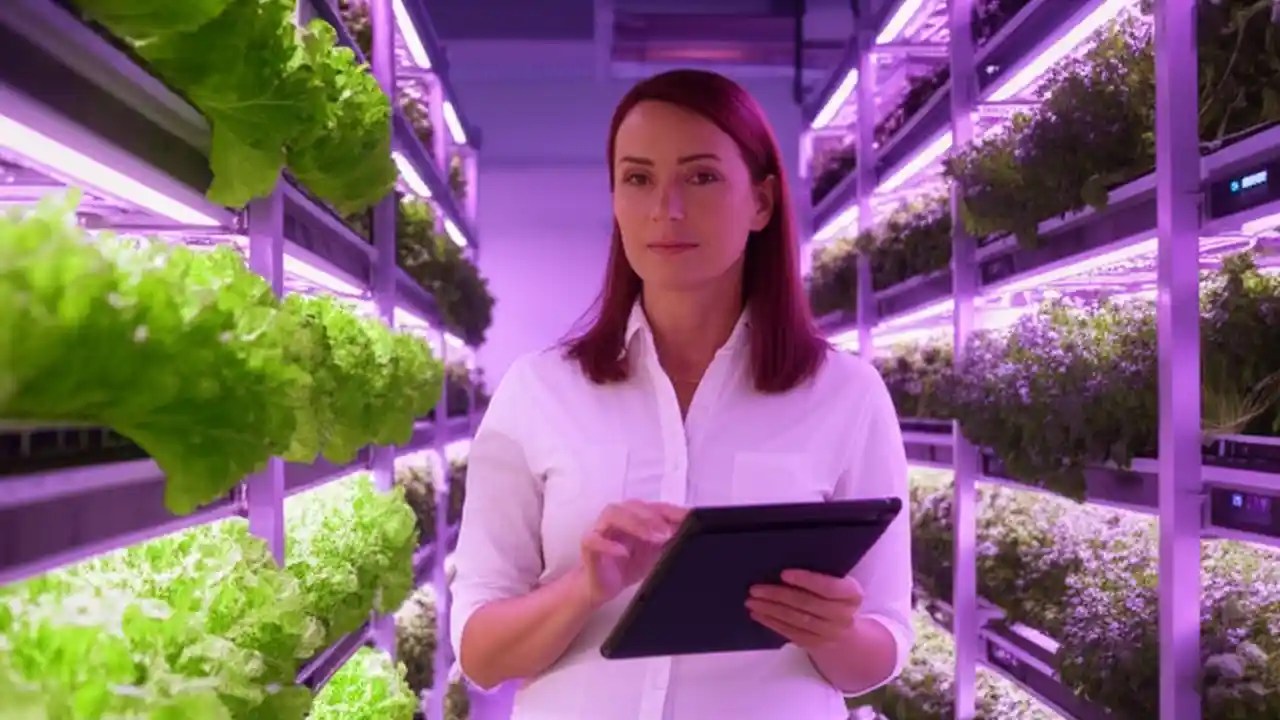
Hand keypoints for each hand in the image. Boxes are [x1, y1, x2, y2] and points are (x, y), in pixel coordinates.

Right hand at [578, 500, 687, 606]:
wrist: (601, 587)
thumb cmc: (627, 565)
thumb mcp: (655, 554)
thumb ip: (669, 541)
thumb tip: (691, 532)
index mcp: (635, 517)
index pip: (654, 507)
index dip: (671, 511)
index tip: (689, 518)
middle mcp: (617, 518)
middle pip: (633, 505)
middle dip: (653, 517)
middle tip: (668, 533)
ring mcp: (601, 530)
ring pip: (612, 514)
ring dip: (634, 524)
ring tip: (652, 537)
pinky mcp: (588, 546)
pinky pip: (593, 539)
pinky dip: (608, 544)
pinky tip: (623, 552)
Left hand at [745, 569, 862, 648]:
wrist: (845, 627)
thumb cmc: (834, 596)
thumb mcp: (837, 582)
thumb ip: (820, 573)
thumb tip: (784, 563)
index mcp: (852, 594)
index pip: (829, 587)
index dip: (806, 580)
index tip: (783, 574)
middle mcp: (843, 616)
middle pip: (808, 604)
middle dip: (778, 596)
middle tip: (756, 589)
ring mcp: (830, 633)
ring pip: (797, 620)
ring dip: (771, 610)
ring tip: (752, 602)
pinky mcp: (816, 645)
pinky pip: (792, 634)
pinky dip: (773, 623)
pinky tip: (759, 615)